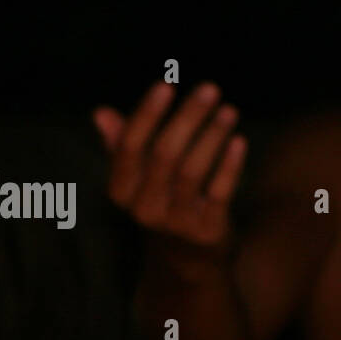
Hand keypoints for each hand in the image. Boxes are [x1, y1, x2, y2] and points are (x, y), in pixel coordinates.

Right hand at [94, 80, 247, 247]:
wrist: (188, 256)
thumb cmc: (162, 199)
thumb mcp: (140, 176)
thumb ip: (122, 144)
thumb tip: (100, 112)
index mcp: (121, 189)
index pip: (129, 146)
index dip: (147, 115)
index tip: (166, 84)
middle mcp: (143, 207)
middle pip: (163, 155)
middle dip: (188, 118)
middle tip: (210, 88)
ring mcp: (175, 221)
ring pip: (192, 172)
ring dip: (212, 136)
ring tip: (229, 110)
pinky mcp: (206, 230)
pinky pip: (219, 194)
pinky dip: (230, 166)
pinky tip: (240, 140)